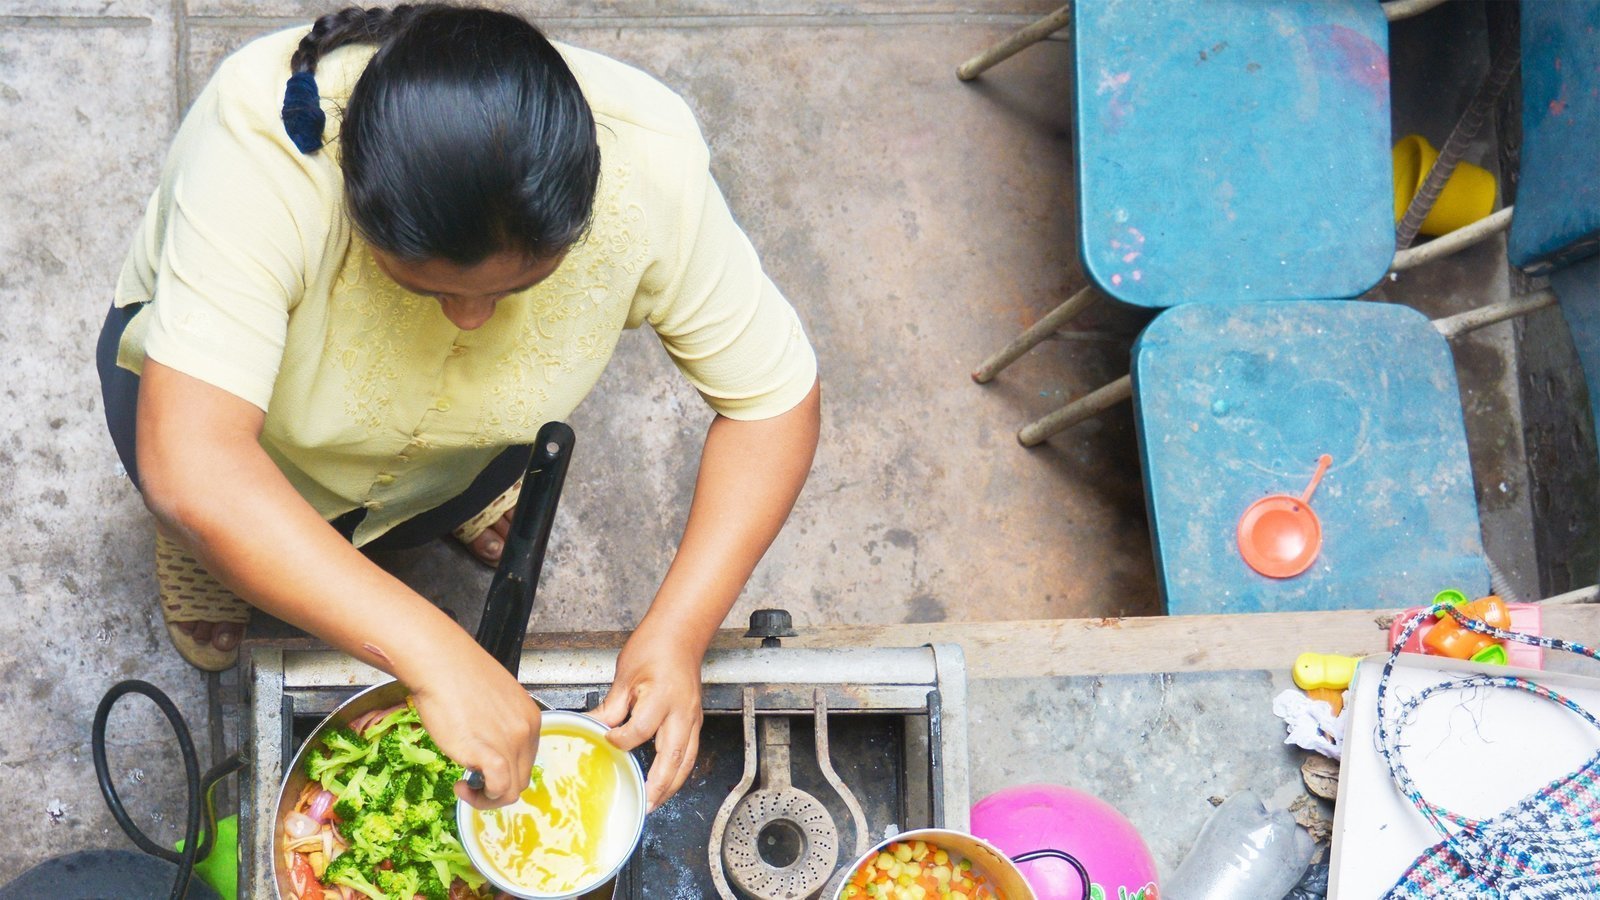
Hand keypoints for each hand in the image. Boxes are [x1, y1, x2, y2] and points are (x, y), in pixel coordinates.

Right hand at [406, 638, 540, 809]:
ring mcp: (511, 743)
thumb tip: (487, 743)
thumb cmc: (457, 675)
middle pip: (522, 777)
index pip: (527, 759)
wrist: (440, 664)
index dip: (504, 769)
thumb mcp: (491, 699)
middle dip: (496, 785)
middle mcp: (526, 731)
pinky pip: (497, 790)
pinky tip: (461, 786)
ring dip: (487, 798)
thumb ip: (497, 723)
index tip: (483, 769)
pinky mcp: (491, 754)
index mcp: (530, 717)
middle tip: (472, 781)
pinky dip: (480, 798)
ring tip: (465, 787)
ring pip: (511, 790)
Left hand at [592, 627, 704, 810]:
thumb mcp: (625, 674)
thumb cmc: (655, 647)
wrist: (682, 633)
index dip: (621, 740)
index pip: (640, 729)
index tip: (606, 740)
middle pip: (674, 757)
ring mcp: (692, 718)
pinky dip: (680, 771)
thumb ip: (611, 707)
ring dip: (673, 785)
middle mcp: (682, 712)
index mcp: (662, 697)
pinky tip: (667, 782)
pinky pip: (690, 752)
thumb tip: (591, 728)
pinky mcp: (695, 720)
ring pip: (687, 760)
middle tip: (644, 804)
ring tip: (655, 802)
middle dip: (660, 785)